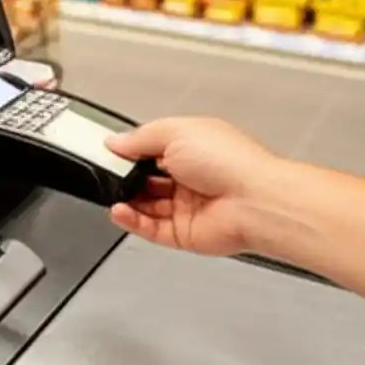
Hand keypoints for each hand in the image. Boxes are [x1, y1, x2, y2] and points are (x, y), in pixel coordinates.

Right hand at [105, 117, 279, 254]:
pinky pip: (150, 229)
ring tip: (112, 192)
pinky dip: (131, 221)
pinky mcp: (185, 233)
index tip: (109, 153)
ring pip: (146, 206)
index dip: (130, 152)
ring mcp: (187, 206)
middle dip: (126, 176)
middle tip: (110, 173)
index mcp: (192, 147)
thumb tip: (115, 142)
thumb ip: (140, 138)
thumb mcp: (175, 132)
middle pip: (146, 179)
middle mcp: (190, 177)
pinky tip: (119, 211)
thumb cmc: (230, 162)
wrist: (254, 201)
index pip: (151, 150)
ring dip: (126, 200)